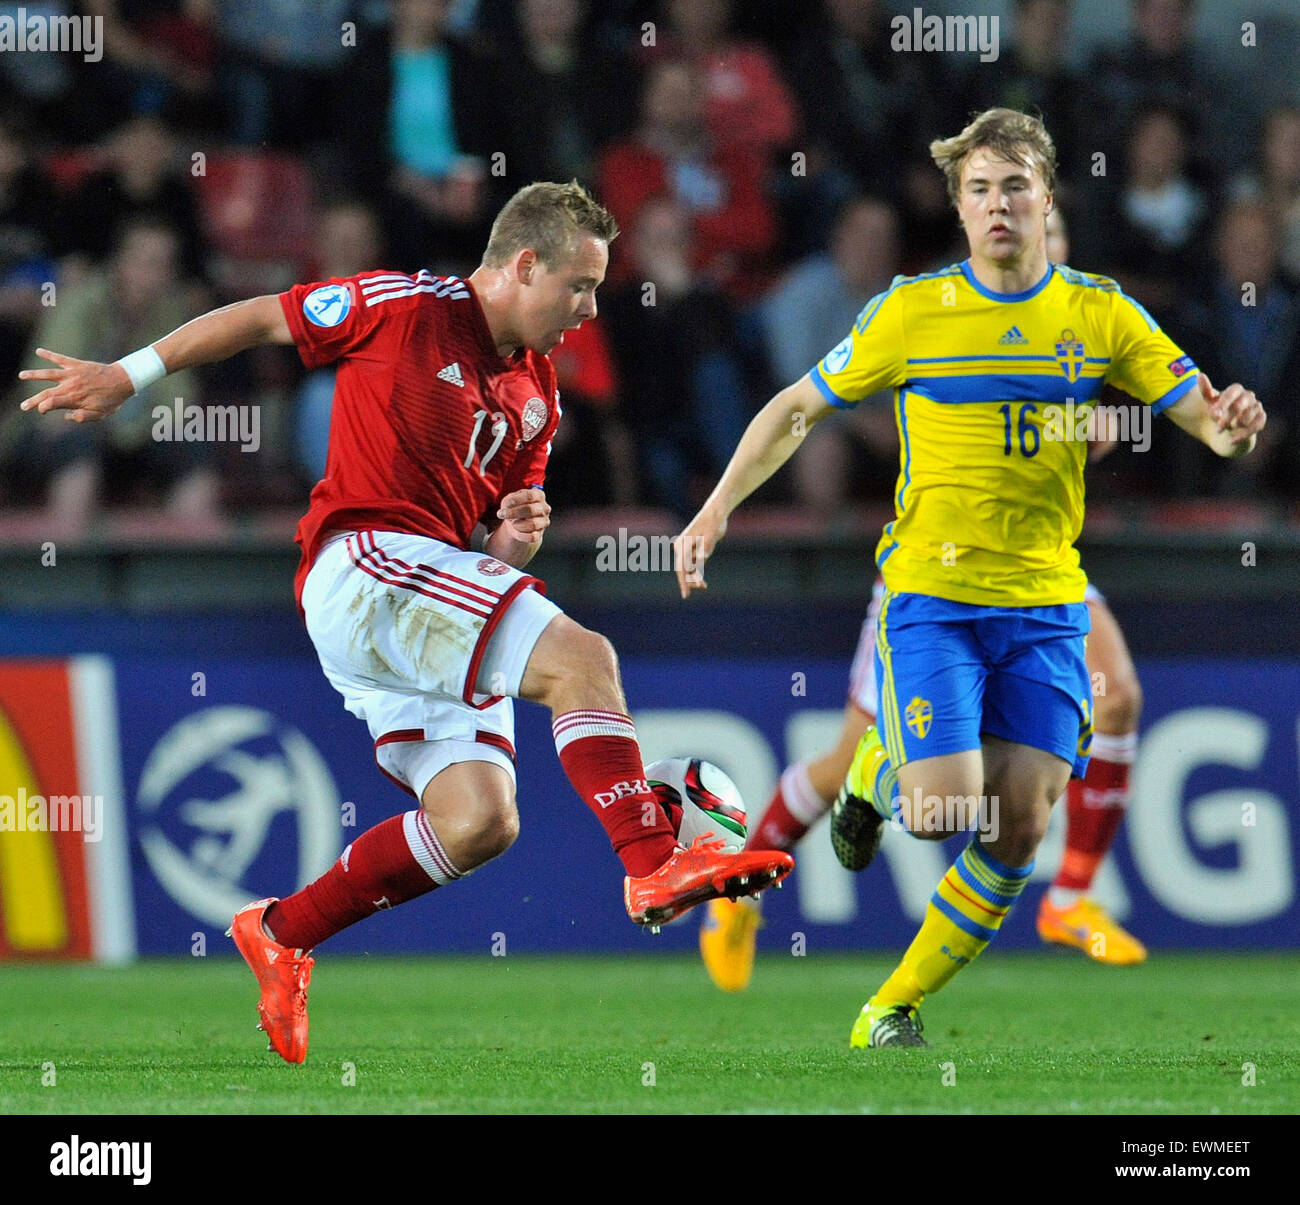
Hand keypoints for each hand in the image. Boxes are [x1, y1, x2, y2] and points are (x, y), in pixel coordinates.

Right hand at [19, 349, 134, 422]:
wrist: (123, 381)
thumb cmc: (112, 400)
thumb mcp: (100, 414)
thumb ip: (82, 417)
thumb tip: (66, 416)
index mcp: (74, 399)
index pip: (51, 403)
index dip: (43, 407)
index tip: (41, 411)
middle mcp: (70, 386)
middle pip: (46, 392)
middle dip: (33, 400)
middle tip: (23, 406)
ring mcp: (72, 374)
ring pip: (48, 374)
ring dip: (34, 374)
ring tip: (21, 375)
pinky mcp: (77, 364)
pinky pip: (60, 358)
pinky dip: (49, 354)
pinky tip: (39, 351)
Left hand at [495, 488, 549, 544]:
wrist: (517, 522)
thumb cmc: (514, 507)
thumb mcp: (510, 500)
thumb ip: (509, 501)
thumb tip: (507, 507)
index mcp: (539, 495)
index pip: (530, 496)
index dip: (516, 500)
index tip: (504, 506)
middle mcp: (545, 508)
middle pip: (531, 509)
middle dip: (513, 513)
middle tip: (501, 514)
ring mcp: (544, 522)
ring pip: (533, 524)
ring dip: (517, 524)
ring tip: (511, 523)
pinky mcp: (540, 534)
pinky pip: (532, 537)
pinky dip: (521, 535)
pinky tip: (515, 531)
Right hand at [673, 508, 725, 598]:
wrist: (716, 514)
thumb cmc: (712, 524)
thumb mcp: (710, 537)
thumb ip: (705, 548)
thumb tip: (701, 559)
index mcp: (682, 545)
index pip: (681, 568)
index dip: (683, 582)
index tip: (686, 595)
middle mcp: (681, 548)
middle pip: (683, 570)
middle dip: (689, 582)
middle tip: (701, 588)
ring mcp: (686, 550)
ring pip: (688, 569)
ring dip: (694, 578)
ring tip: (704, 586)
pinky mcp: (693, 550)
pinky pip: (692, 566)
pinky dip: (697, 574)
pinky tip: (702, 583)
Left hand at [1200, 372, 1264, 445]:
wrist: (1229, 427)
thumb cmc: (1218, 411)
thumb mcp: (1209, 402)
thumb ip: (1206, 391)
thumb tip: (1199, 375)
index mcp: (1236, 390)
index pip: (1233, 391)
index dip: (1224, 402)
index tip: (1213, 413)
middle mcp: (1248, 396)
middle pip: (1239, 406)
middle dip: (1227, 418)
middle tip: (1217, 428)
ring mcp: (1256, 406)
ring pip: (1247, 417)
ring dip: (1235, 426)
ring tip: (1227, 430)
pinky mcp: (1261, 417)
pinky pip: (1257, 425)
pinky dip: (1243, 434)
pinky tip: (1232, 440)